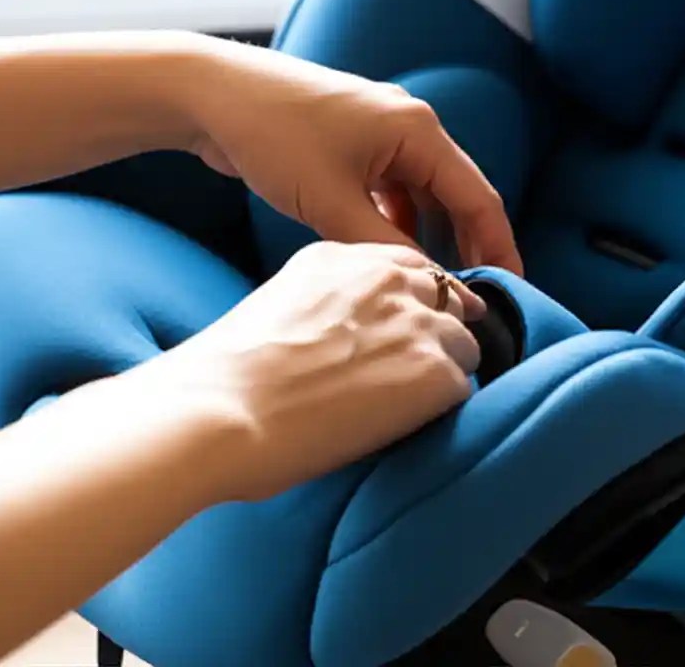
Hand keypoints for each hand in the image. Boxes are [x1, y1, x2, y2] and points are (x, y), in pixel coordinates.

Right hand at [108, 241, 484, 501]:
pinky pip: (460, 386)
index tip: (407, 329)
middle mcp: (385, 279)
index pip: (406, 266)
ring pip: (462, 342)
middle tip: (409, 374)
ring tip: (405, 407)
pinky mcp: (435, 371)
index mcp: (340, 258)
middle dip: (434, 331)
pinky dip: (439, 409)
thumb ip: (323, 303)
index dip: (412, 301)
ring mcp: (416, 322)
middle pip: (444, 298)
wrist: (221, 411)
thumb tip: (346, 334)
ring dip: (442, 371)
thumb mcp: (276, 304)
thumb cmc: (227, 377)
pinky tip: (404, 426)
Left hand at [174, 38, 523, 275]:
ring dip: (430, 238)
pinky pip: (391, 191)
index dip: (498, 248)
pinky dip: (397, 224)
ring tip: (434, 285)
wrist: (212, 95)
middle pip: (456, 197)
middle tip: (476, 298)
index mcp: (417, 131)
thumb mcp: (332, 203)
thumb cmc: (273, 136)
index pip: (477, 198)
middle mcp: (409, 127)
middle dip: (468, 247)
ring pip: (423, 196)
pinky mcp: (353, 145)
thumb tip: (427, 287)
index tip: (511, 290)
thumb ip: (385, 249)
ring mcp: (380, 135)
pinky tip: (389, 254)